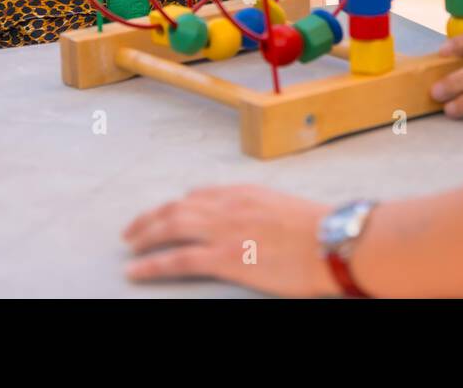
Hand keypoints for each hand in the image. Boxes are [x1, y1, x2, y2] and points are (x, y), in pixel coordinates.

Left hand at [123, 185, 336, 296]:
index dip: (178, 204)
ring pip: (170, 227)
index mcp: (244, 192)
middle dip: (150, 218)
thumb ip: (263, 210)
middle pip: (177, 207)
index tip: (167, 211)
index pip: (200, 194)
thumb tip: (257, 222)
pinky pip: (176, 260)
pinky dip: (151, 264)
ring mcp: (224, 231)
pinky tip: (136, 270)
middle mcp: (228, 206)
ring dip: (145, 236)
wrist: (332, 239)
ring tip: (130, 246)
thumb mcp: (285, 207)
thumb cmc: (320, 229)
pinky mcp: (224, 258)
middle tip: (134, 230)